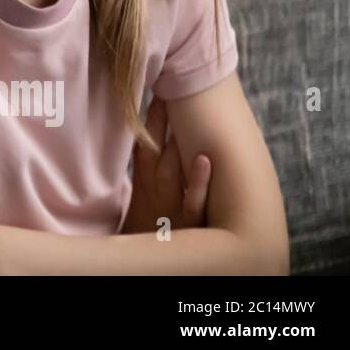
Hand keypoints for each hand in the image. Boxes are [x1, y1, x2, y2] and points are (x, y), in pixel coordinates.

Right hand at [120, 94, 210, 234]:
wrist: (158, 256)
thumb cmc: (156, 221)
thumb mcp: (147, 193)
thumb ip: (153, 165)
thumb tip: (161, 131)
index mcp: (145, 181)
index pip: (145, 144)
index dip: (151, 119)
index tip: (160, 92)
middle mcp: (156, 189)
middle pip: (157, 151)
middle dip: (162, 123)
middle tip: (171, 92)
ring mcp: (172, 204)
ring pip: (171, 169)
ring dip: (176, 143)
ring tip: (184, 118)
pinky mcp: (189, 220)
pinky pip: (192, 200)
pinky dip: (197, 181)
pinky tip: (204, 160)